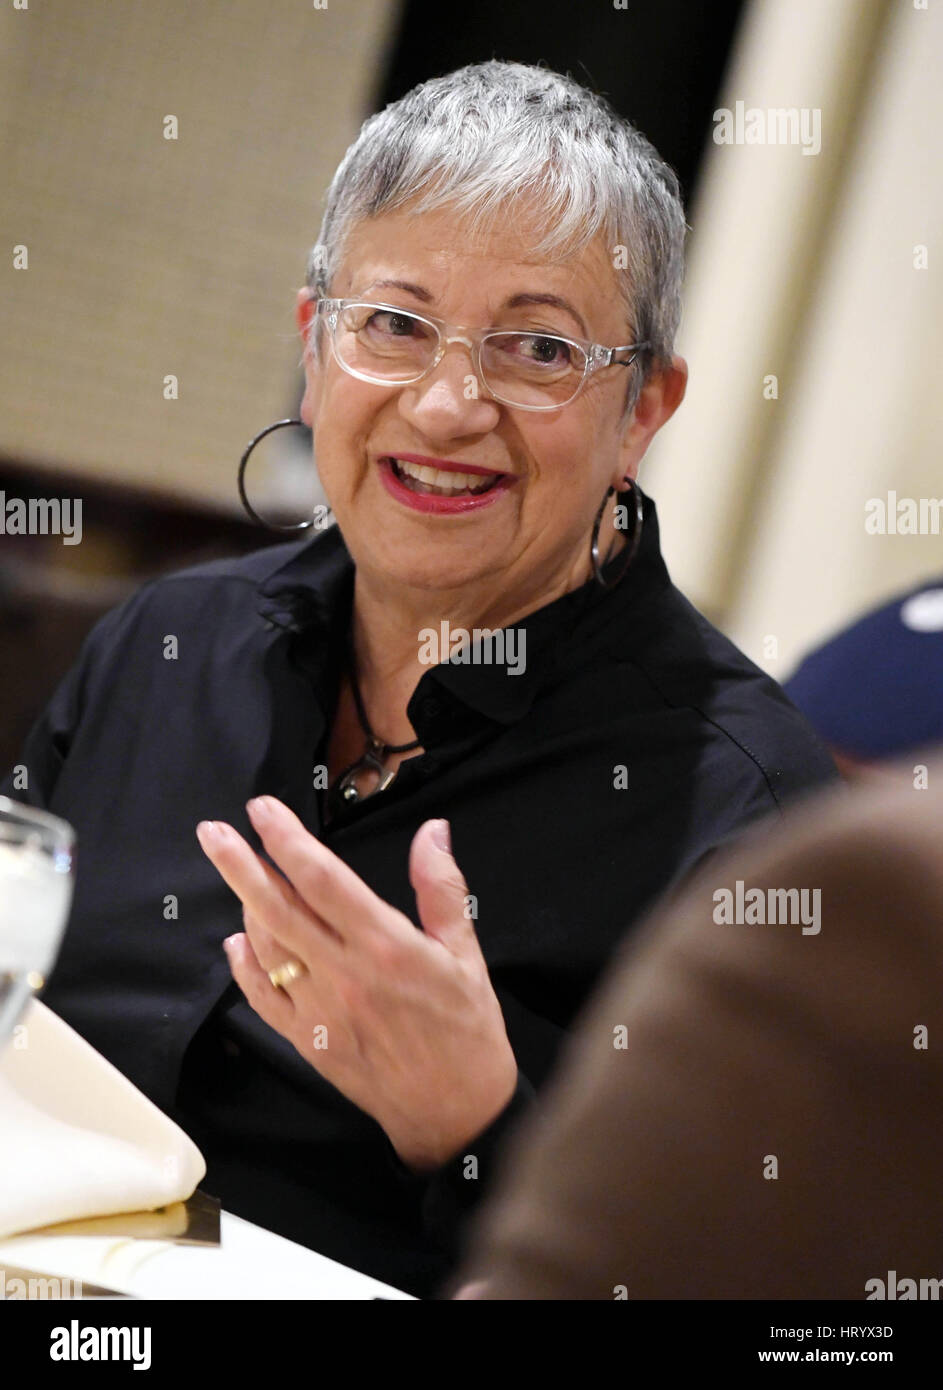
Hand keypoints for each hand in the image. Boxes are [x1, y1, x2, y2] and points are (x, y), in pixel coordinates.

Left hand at [195, 798, 517, 1169]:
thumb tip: (432, 831)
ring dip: (246, 907)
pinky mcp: (310, 1042)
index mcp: (386, 947)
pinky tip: (238, 941)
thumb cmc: (468, 1033)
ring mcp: (321, 1011)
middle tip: (212, 832)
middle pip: (279, 910)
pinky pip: (264, 998)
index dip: (288, 841)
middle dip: (241, 866)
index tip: (263, 811)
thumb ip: (441, 889)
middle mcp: (345, 975)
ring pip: (267, 950)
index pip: (324, 881)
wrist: (456, 1116)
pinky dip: (245, 966)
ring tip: (238, 874)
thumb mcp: (466, 954)